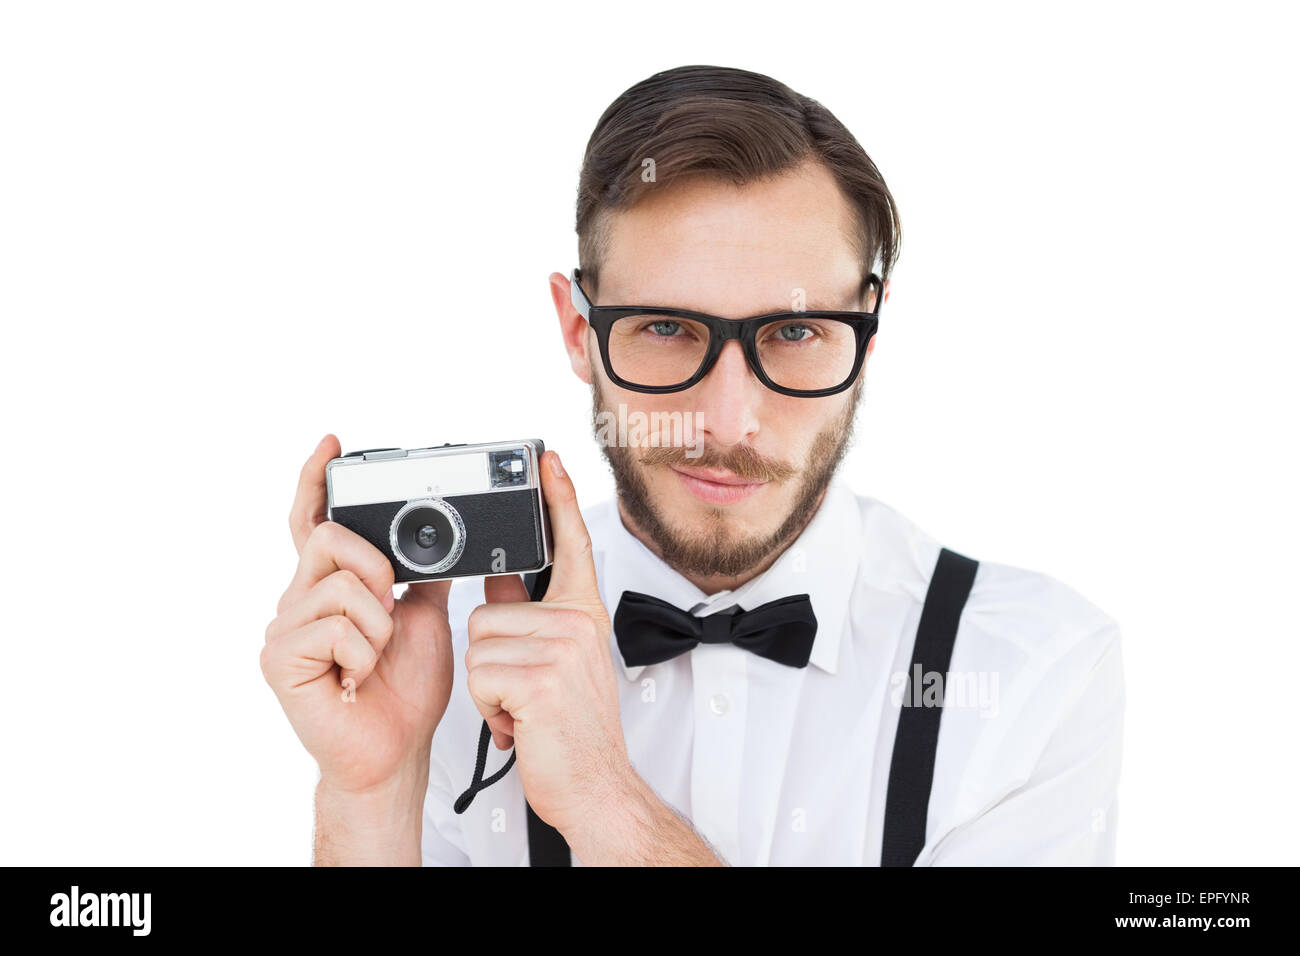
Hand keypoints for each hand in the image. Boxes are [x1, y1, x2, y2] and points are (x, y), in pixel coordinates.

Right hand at [261, 434, 455, 798]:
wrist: (395, 751)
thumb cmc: (404, 690)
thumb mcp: (425, 616)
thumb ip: (422, 573)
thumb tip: (441, 534)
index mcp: (330, 585)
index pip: (314, 520)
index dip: (317, 480)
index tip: (332, 443)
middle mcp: (300, 600)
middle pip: (331, 536)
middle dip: (377, 569)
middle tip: (391, 611)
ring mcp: (284, 628)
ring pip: (342, 583)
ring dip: (379, 624)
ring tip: (375, 657)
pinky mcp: (280, 658)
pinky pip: (335, 626)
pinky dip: (364, 652)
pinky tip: (358, 678)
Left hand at [464, 450, 629, 838]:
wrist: (594, 786)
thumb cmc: (574, 732)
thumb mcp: (560, 663)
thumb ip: (533, 616)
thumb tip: (501, 576)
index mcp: (584, 614)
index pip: (571, 544)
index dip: (559, 499)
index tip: (548, 460)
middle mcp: (578, 623)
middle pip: (490, 608)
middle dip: (491, 658)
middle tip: (524, 692)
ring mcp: (562, 648)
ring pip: (477, 643)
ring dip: (487, 686)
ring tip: (522, 708)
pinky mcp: (539, 677)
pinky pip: (479, 674)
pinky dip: (489, 708)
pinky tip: (520, 721)